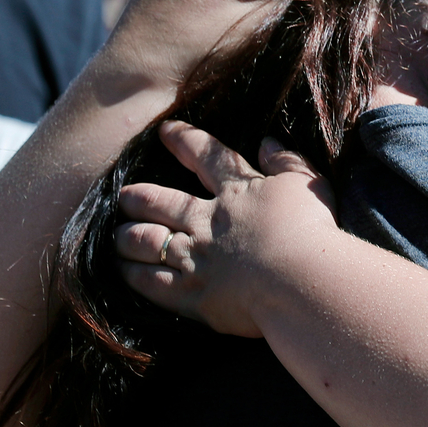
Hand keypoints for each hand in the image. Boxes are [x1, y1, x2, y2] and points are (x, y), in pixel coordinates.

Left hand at [113, 121, 338, 336]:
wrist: (301, 280)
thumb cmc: (310, 229)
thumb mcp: (306, 183)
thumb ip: (286, 161)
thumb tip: (268, 142)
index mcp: (237, 191)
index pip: (208, 157)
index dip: (185, 140)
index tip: (165, 131)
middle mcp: (208, 221)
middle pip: (162, 203)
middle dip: (139, 197)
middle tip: (123, 195)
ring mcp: (197, 258)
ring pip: (148, 242)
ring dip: (128, 237)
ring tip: (116, 236)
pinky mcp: (194, 295)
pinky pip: (154, 284)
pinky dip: (135, 276)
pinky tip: (123, 272)